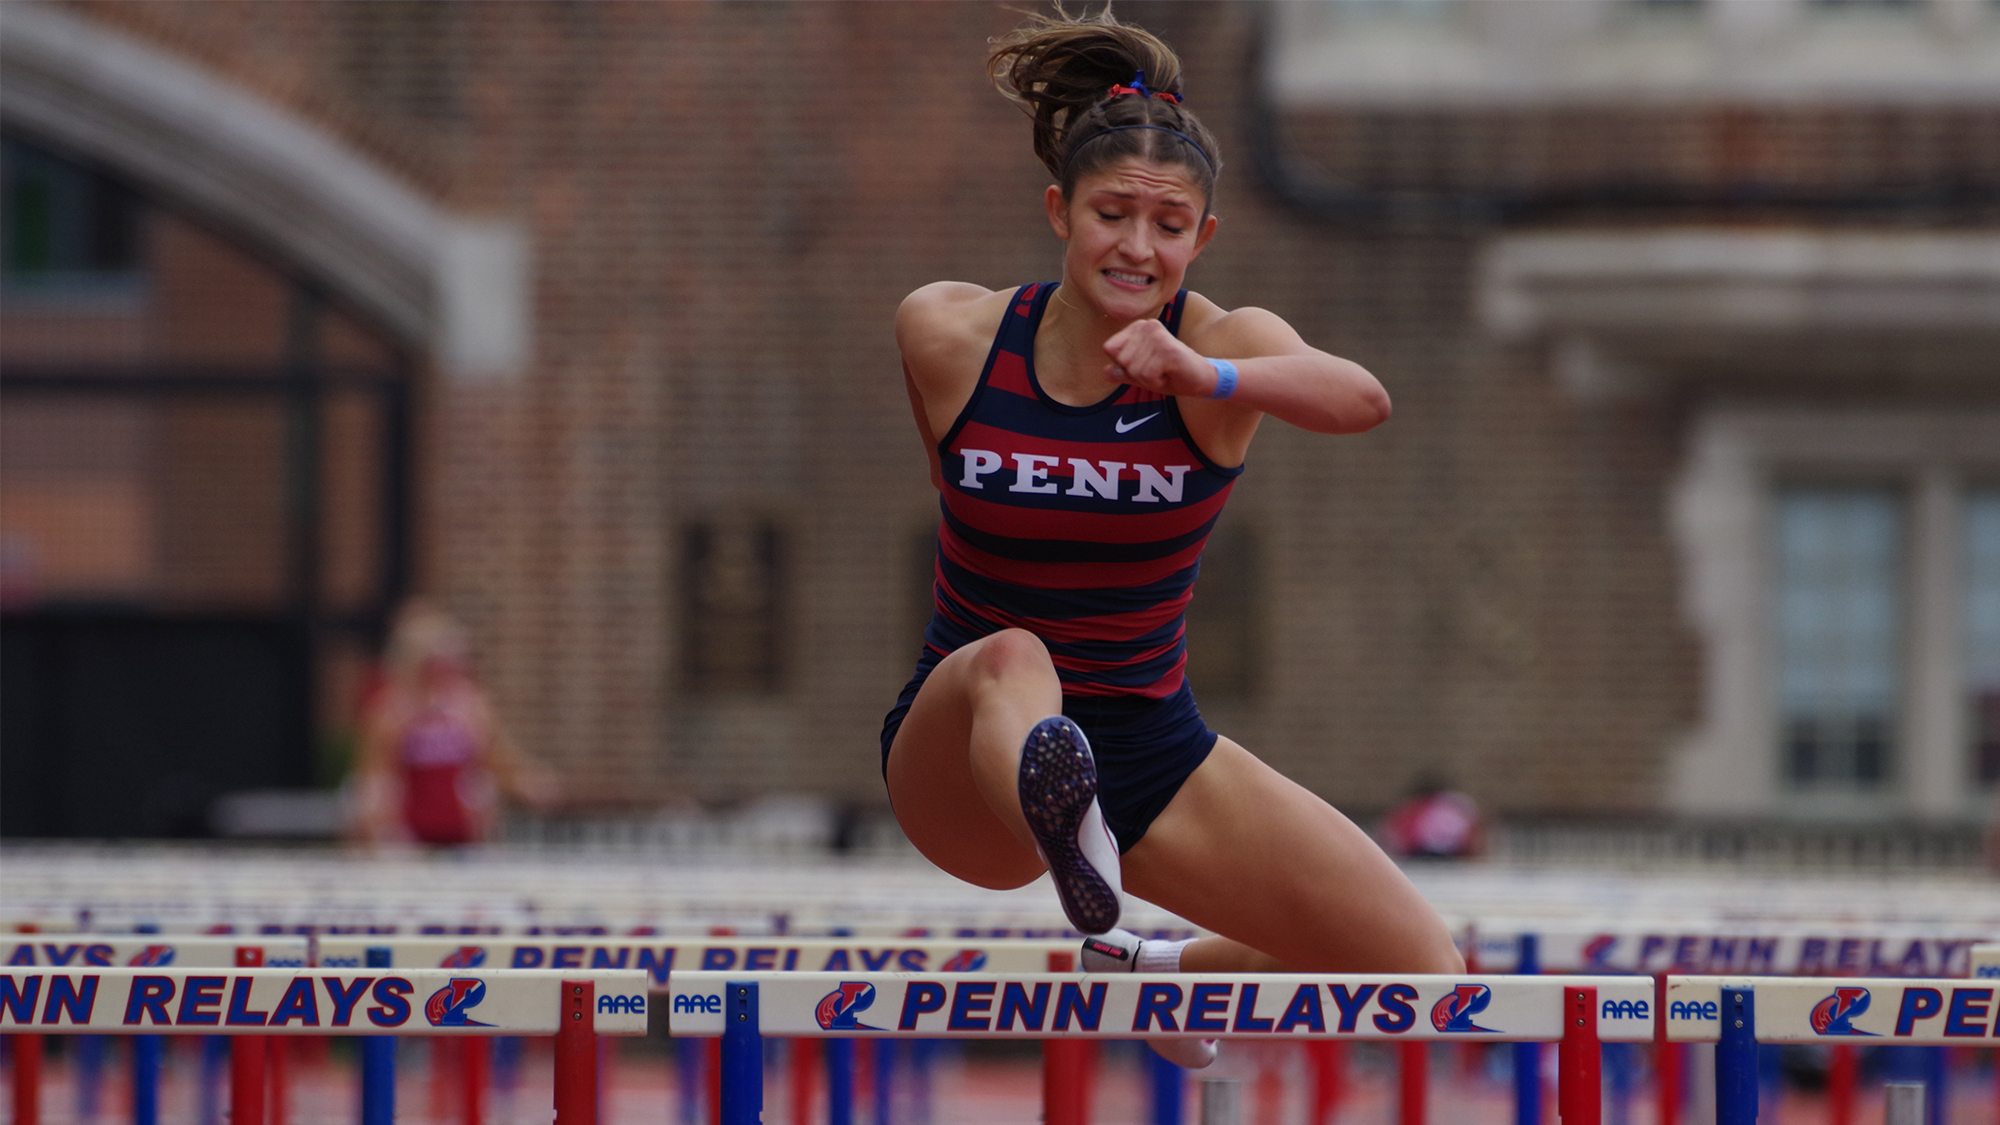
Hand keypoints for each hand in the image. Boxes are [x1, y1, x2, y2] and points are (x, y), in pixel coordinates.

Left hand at [1103, 319, 1218, 397]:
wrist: (1201, 379)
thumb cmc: (1171, 374)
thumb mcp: (1141, 375)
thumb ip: (1122, 372)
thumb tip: (1105, 372)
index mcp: (1138, 327)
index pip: (1110, 349)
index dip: (1124, 365)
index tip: (1145, 365)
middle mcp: (1147, 326)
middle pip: (1121, 360)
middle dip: (1137, 373)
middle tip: (1157, 369)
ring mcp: (1158, 336)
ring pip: (1133, 369)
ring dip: (1148, 379)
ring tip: (1164, 371)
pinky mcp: (1168, 350)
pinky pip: (1147, 375)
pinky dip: (1157, 382)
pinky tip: (1170, 374)